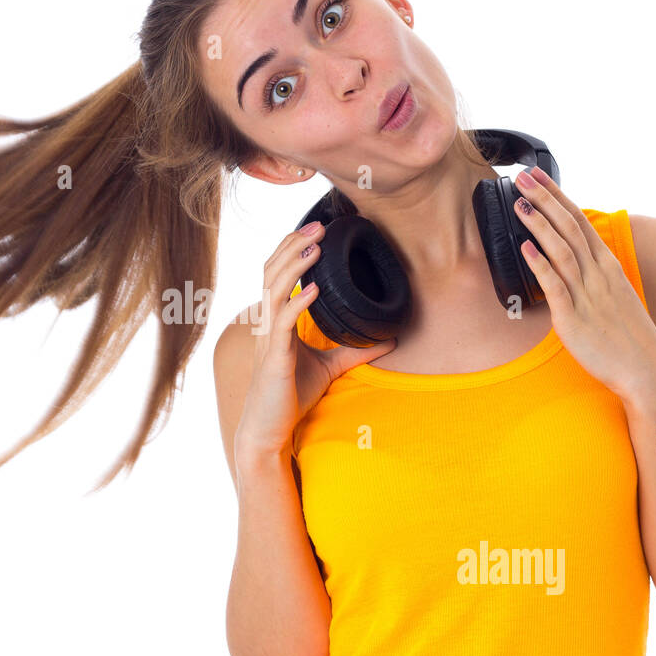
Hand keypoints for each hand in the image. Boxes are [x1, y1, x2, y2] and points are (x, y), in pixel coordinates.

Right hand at [234, 221, 395, 456]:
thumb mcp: (330, 367)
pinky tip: (313, 290)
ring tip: (315, 248)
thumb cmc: (290, 396)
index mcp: (275, 320)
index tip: (317, 231)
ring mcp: (266, 338)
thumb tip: (389, 339)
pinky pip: (280, 323)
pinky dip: (296, 303)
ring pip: (272, 290)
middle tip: (319, 226)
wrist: (269, 429)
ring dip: (294, 265)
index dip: (292, 249)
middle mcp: (266, 323)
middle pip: (271, 272)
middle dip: (293, 246)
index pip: (276, 274)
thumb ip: (354, 350)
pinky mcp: (272, 357)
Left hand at [512, 166, 655, 405]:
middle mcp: (599, 274)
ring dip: (539, 224)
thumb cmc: (628, 337)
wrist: (648, 371)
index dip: (557, 197)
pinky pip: (556, 285)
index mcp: (607, 266)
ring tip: (518, 203)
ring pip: (561, 250)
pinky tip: (525, 247)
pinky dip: (540, 263)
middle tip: (521, 176)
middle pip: (569, 227)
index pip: (579, 222)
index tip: (538, 176)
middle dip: (544, 199)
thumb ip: (593, 278)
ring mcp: (588, 294)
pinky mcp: (574, 318)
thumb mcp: (613, 297)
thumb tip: (572, 264)